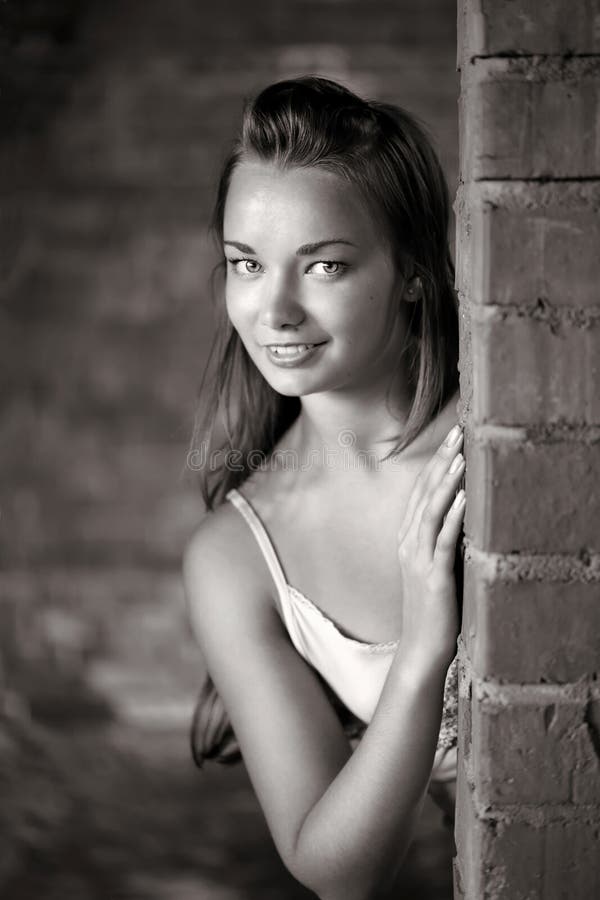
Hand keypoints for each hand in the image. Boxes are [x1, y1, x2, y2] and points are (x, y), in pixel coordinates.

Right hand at [396, 425, 465, 670]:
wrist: (422, 648)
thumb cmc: (434, 608)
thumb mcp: (435, 566)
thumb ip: (443, 539)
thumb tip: (465, 511)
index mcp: (408, 539)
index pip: (420, 492)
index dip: (434, 463)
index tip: (450, 438)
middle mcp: (409, 544)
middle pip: (423, 493)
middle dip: (440, 461)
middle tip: (457, 431)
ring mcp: (418, 560)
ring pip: (430, 511)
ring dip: (446, 482)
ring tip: (460, 456)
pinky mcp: (433, 577)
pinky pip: (442, 541)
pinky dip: (453, 516)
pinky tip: (465, 498)